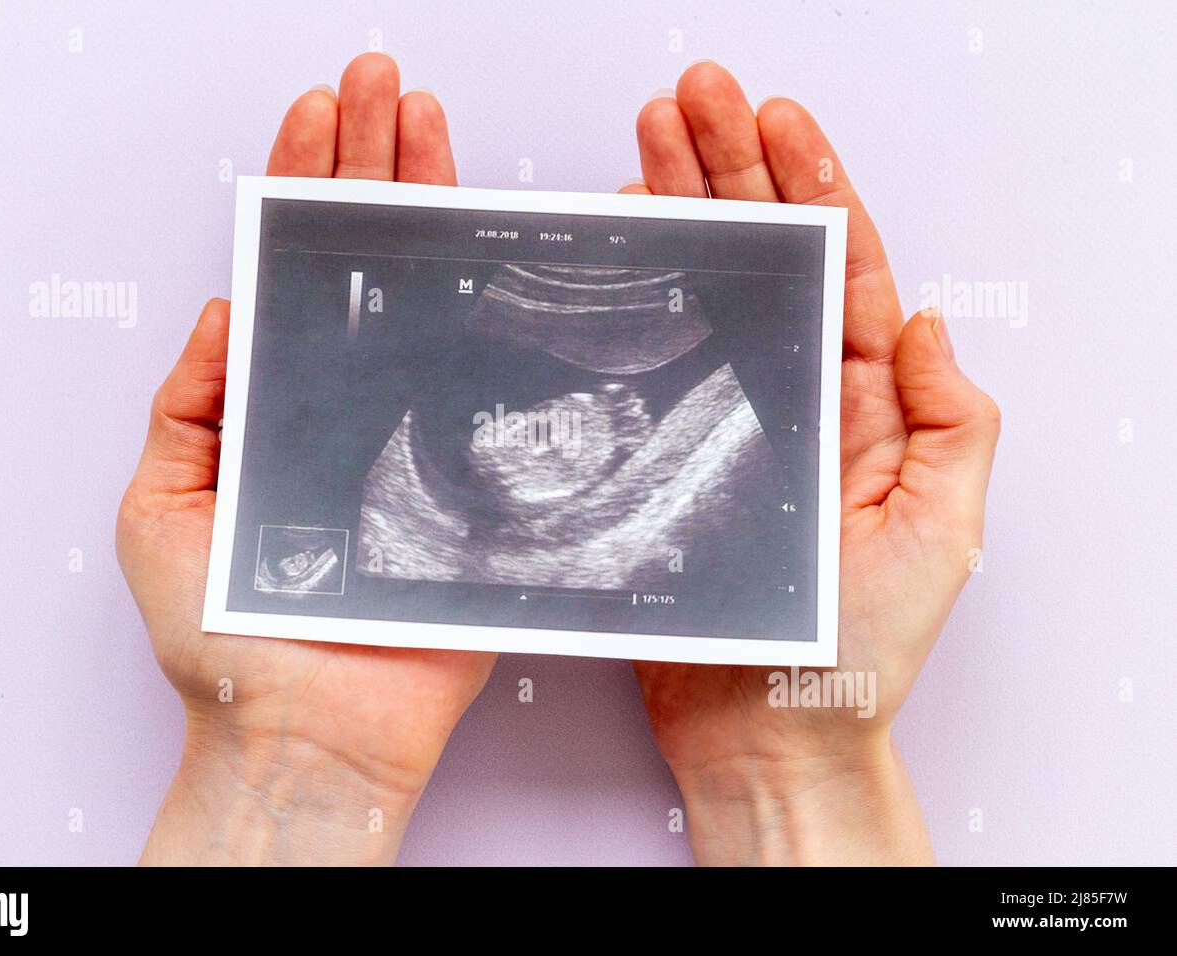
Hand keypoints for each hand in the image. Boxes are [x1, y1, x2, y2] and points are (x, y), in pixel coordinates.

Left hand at [116, 53, 494, 864]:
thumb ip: (190, 408)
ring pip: (434, 300)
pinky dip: (507, 312)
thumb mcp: (163, 508)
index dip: (306, 189)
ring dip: (431, 207)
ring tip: (429, 125)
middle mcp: (356, 404)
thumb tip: (224, 308)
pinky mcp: (479, 481)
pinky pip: (499, 388)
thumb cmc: (224, 638)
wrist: (305, 733)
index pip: (298, 272)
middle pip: (368, 265)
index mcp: (280, 403)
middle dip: (372, 166)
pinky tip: (504, 239)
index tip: (319, 114)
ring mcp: (423, 435)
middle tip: (382, 88)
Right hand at [623, 63, 999, 864]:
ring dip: (684, 213)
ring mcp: (731, 421)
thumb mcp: (945, 532)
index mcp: (869, 405)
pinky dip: (640, 297)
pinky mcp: (672, 455)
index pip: (844, 269)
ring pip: (708, 293)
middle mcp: (799, 399)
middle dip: (732, 169)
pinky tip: (624, 246)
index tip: (776, 119)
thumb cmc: (857, 650)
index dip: (812, 184)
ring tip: (649, 147)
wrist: (770, 732)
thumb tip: (935, 322)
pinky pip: (654, 359)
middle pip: (769, 259)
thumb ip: (952, 423)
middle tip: (691, 100)